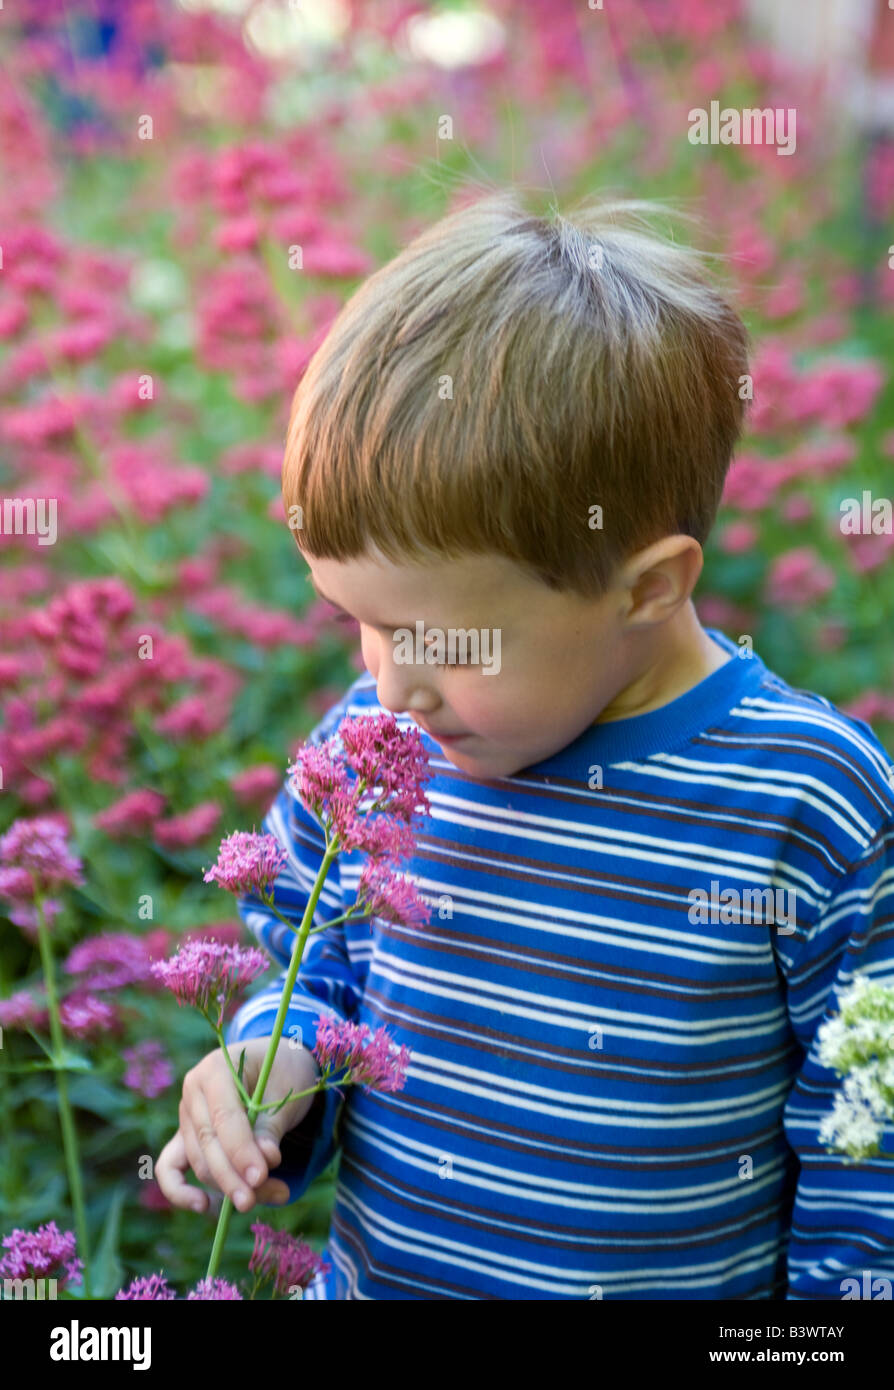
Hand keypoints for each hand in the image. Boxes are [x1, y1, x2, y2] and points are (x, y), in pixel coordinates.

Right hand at [155, 1035, 319, 1213]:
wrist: (276, 1064)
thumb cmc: (283, 1073)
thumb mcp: (285, 1094)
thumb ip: (270, 1129)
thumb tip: (262, 1165)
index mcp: (215, 1069)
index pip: (223, 1118)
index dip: (241, 1151)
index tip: (260, 1176)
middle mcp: (192, 1092)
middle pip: (207, 1145)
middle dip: (233, 1177)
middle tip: (257, 1200)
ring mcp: (186, 1116)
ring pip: (200, 1163)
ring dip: (231, 1186)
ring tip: (277, 1192)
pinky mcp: (186, 1137)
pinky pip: (170, 1168)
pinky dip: (180, 1191)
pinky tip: (202, 1206)